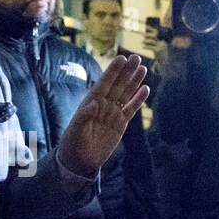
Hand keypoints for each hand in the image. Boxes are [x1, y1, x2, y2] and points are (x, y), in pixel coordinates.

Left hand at [57, 53, 148, 176]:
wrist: (79, 161)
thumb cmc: (73, 144)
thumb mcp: (75, 130)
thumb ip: (84, 116)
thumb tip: (94, 103)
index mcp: (90, 103)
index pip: (103, 83)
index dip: (112, 71)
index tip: (121, 59)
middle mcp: (103, 105)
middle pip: (117, 85)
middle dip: (126, 71)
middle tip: (136, 57)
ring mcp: (112, 114)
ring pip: (125, 94)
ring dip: (134, 81)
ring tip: (143, 68)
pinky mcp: (120, 124)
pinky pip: (130, 109)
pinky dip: (138, 99)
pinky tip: (145, 89)